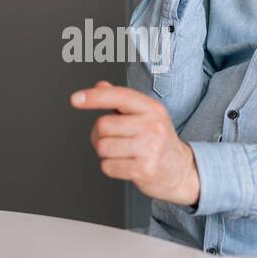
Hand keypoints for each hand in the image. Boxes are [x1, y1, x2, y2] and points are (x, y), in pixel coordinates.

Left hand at [71, 81, 199, 205]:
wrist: (182, 171)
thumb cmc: (159, 141)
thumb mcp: (146, 116)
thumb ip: (122, 101)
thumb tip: (100, 86)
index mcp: (152, 108)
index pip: (119, 97)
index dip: (95, 97)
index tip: (75, 99)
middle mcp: (153, 126)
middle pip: (103, 125)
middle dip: (100, 135)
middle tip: (115, 140)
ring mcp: (150, 149)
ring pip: (103, 147)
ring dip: (106, 153)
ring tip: (123, 153)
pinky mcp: (144, 170)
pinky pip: (108, 167)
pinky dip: (111, 168)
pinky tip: (127, 165)